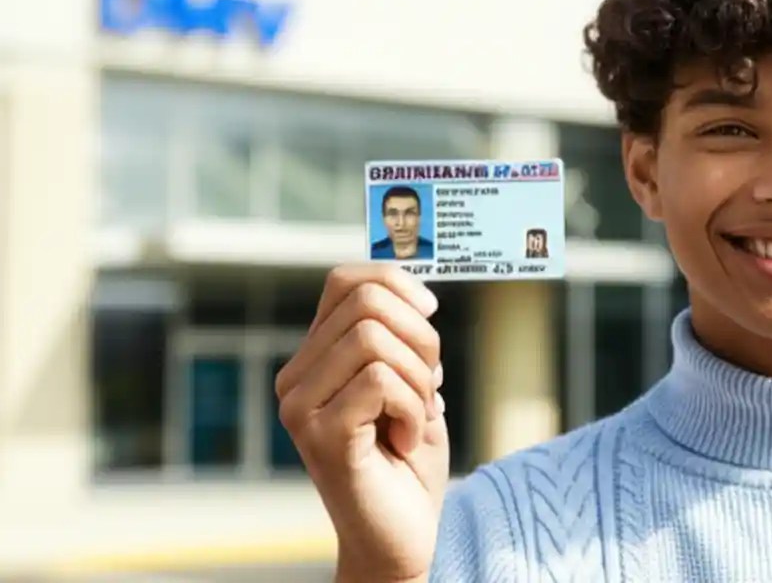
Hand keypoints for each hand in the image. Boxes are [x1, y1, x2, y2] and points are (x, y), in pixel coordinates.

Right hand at [276, 264, 448, 581]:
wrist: (401, 536)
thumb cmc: (408, 461)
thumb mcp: (414, 385)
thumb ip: (405, 340)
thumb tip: (418, 296)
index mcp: (315, 359)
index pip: (345, 281)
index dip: (396, 282)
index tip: (431, 312)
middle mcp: (295, 378)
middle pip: (367, 304)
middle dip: (421, 338)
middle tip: (429, 385)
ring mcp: (300, 406)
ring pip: (376, 340)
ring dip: (418, 378)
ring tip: (415, 416)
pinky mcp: (318, 434)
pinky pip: (381, 381)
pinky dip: (412, 407)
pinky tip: (404, 439)